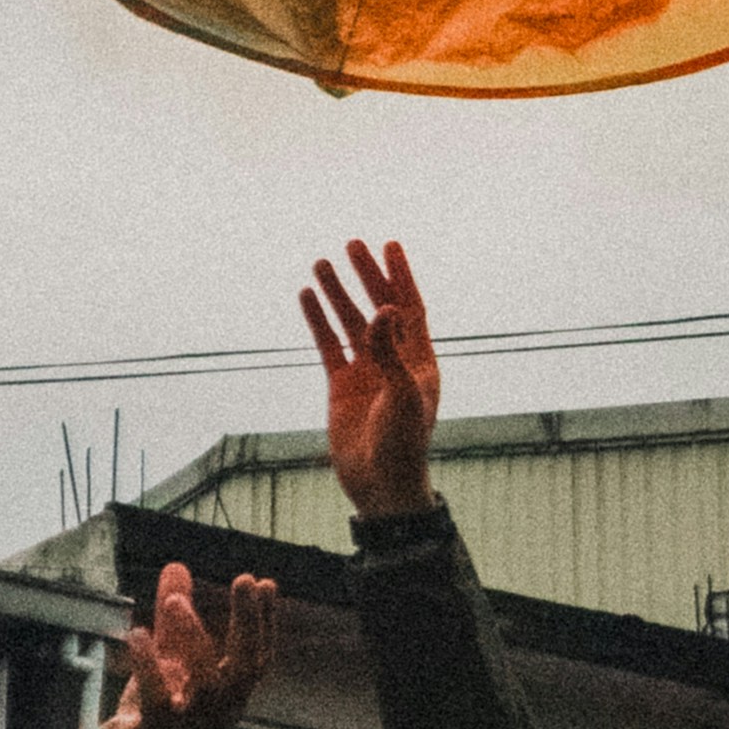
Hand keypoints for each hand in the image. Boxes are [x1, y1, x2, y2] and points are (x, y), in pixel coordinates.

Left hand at [85, 560, 280, 728]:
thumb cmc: (152, 715)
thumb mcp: (167, 660)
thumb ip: (173, 616)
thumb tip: (177, 565)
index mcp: (229, 697)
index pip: (258, 658)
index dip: (265, 622)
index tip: (266, 583)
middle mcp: (218, 712)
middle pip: (246, 668)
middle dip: (249, 622)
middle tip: (246, 579)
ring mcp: (189, 725)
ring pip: (207, 683)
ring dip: (194, 637)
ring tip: (175, 601)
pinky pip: (157, 698)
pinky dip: (148, 665)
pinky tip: (137, 634)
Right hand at [300, 242, 440, 518]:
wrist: (381, 483)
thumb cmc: (404, 441)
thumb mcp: (403, 394)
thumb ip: (390, 351)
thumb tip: (382, 310)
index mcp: (420, 359)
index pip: (411, 306)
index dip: (401, 275)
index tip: (389, 245)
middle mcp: (394, 359)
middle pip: (380, 306)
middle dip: (367, 276)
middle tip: (352, 245)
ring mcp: (367, 371)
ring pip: (350, 322)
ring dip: (338, 293)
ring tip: (322, 262)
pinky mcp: (342, 386)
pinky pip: (328, 345)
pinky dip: (318, 321)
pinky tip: (307, 296)